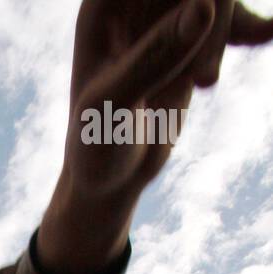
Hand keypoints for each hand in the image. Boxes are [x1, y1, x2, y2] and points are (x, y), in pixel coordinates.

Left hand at [63, 1, 272, 205]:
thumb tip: (205, 7)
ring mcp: (164, 20)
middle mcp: (134, 4)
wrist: (107, 179)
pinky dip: (250, 27)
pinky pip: (229, 20)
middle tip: (204, 81)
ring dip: (231, 28)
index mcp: (105, 5)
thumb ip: (155, 56)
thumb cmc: (96, 146)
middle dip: (218, 15)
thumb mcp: (116, 104)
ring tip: (204, 84)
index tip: (209, 18)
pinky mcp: (190, 42)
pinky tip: (268, 32)